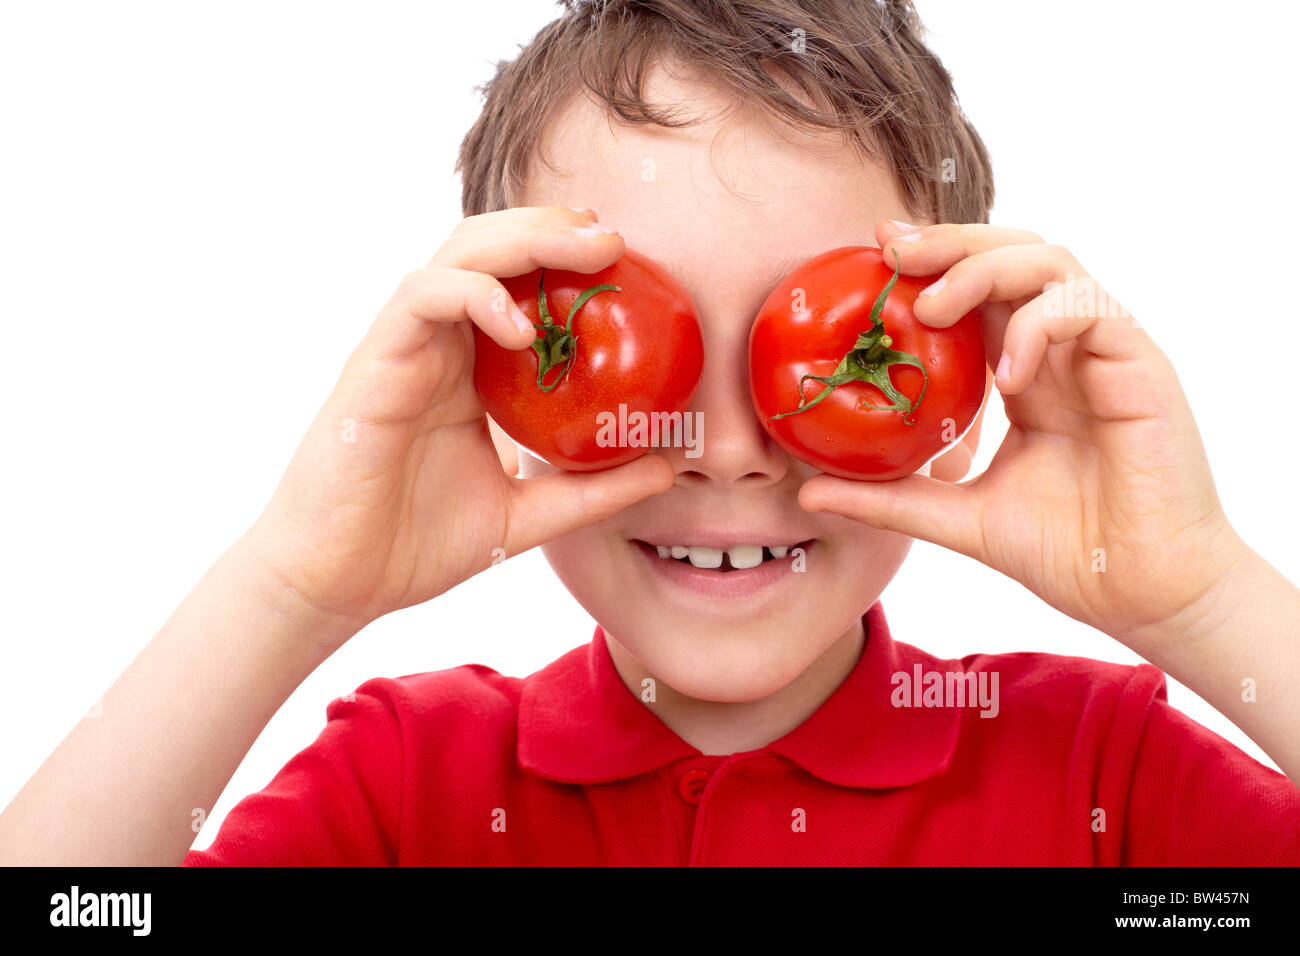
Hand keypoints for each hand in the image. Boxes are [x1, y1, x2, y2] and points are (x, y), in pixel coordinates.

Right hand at [243, 206, 672, 642]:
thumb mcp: (526, 516)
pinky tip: (518, 326)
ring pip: (456, 255)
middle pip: (491, 250)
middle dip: (553, 229)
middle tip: (614, 239)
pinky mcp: (373, 365)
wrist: (338, 583)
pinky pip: (421, 300)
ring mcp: (404, 349)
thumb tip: (664, 469)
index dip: (569, 262)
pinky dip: (471, 295)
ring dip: (521, 239)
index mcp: (470, 370)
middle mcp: (438, 346)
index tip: (628, 263)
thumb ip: (590, 491)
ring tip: (582, 249)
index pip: (518, 286)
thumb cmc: (415, 544)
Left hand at [798, 221, 1250, 655]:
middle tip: (891, 250)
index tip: (873, 253)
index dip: (930, 263)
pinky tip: (1005, 375)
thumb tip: (810, 490)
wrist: (1140, 593)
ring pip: (1050, 262)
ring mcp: (1102, 352)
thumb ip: (891, 497)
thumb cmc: (1065, 551)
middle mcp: (1062, 350)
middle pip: (1010, 254)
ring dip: (985, 269)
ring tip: (933, 307)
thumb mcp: (956, 517)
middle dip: (949, 242)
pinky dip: (1039, 326)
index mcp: (1023, 372)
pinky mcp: (1141, 364)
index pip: (977, 292)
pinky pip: (1087, 309)